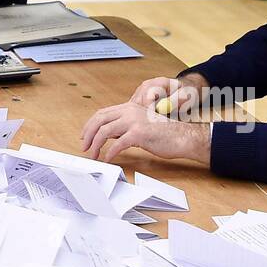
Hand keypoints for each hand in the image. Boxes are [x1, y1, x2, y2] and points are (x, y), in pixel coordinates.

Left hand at [80, 101, 211, 163]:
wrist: (181, 137)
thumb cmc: (162, 133)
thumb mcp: (140, 125)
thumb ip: (124, 126)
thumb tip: (107, 134)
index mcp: (129, 107)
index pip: (102, 113)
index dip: (90, 124)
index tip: (85, 136)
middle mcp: (130, 111)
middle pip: (99, 120)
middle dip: (88, 134)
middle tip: (84, 147)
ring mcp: (134, 121)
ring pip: (105, 131)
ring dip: (96, 145)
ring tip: (94, 155)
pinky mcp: (139, 134)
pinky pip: (117, 144)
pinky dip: (109, 153)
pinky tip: (108, 159)